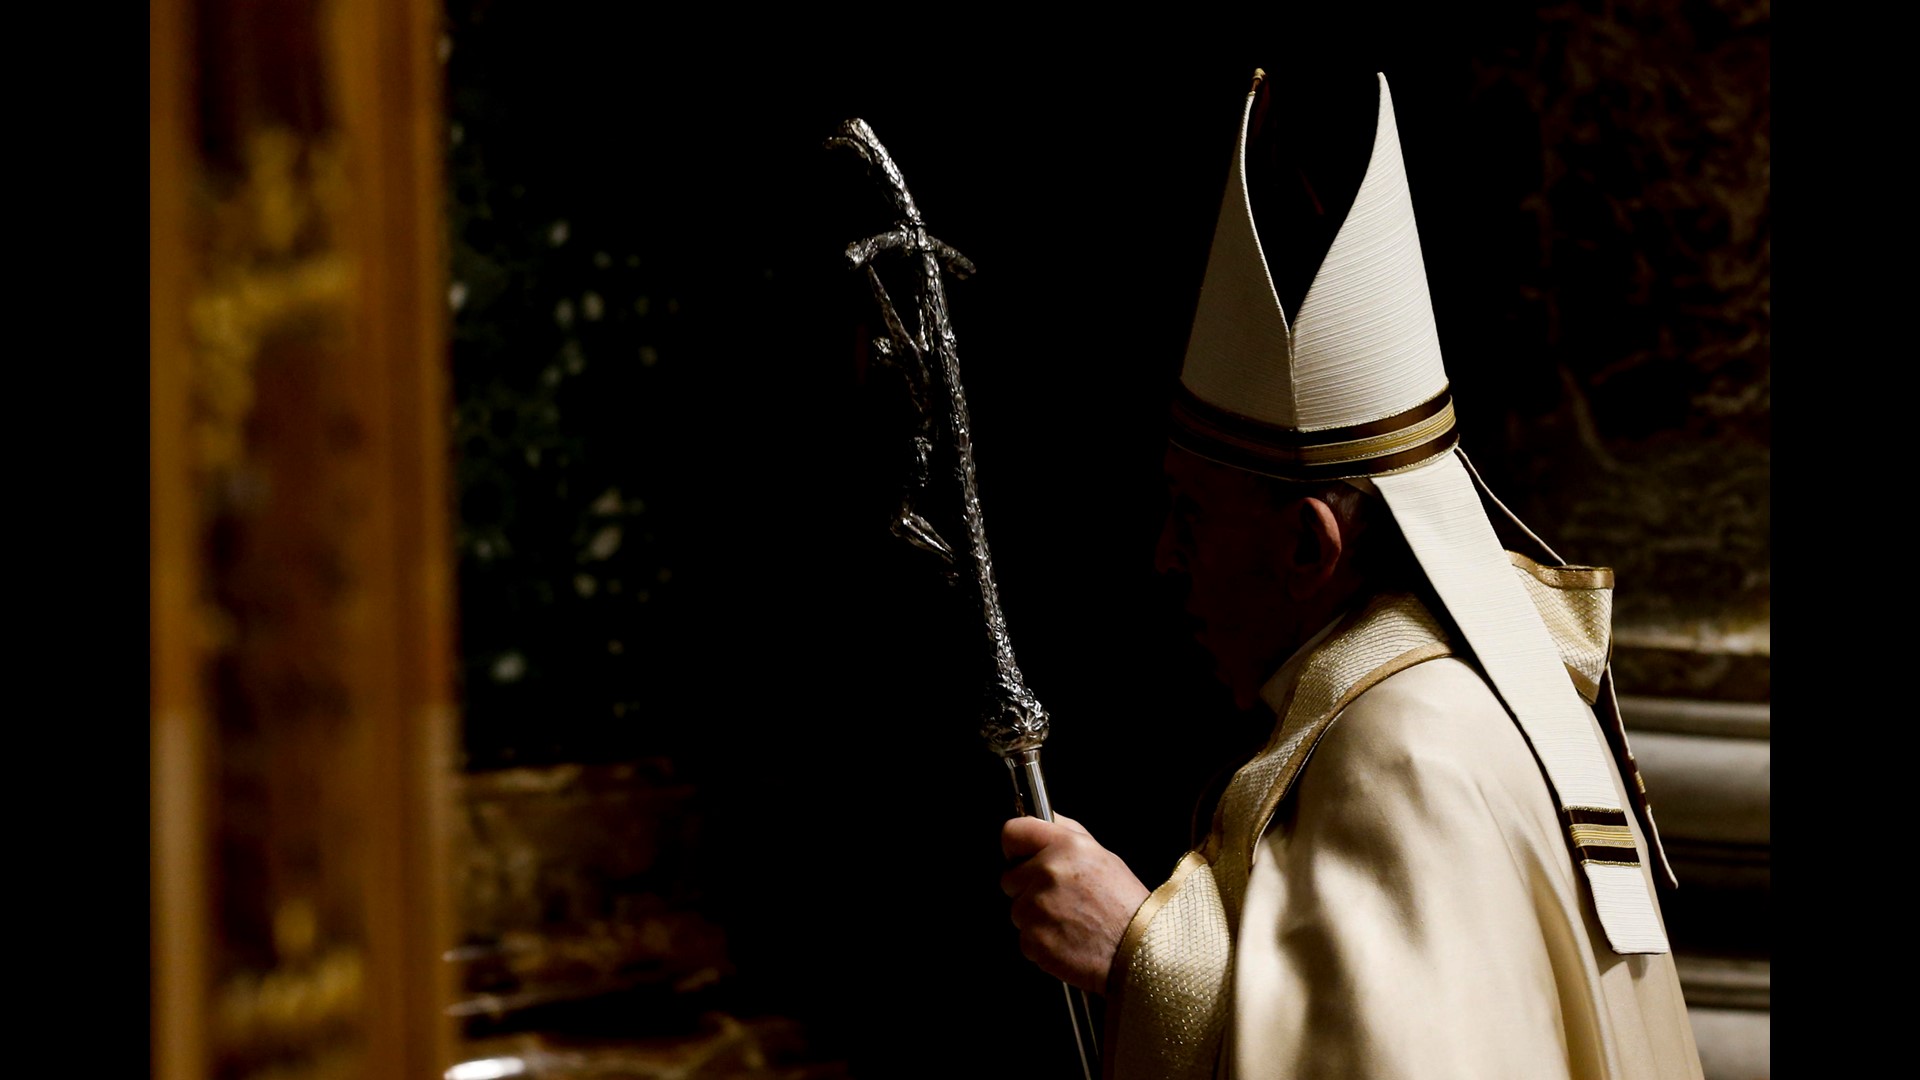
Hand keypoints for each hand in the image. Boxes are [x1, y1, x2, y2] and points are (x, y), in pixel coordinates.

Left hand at [999, 814, 1150, 994]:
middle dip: (1027, 888)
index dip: (1014, 847)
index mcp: (1065, 846)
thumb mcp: (1102, 855)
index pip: (1012, 832)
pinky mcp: (1033, 939)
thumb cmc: (1124, 904)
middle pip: (1009, 877)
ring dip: (1035, 917)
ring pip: (1017, 910)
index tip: (1021, 857)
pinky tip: (1067, 938)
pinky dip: (1041, 941)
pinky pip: (1024, 938)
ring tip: (1070, 921)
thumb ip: (1066, 833)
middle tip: (1060, 899)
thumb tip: (1043, 819)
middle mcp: (1047, 872)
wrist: (1140, 951)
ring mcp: (1037, 908)